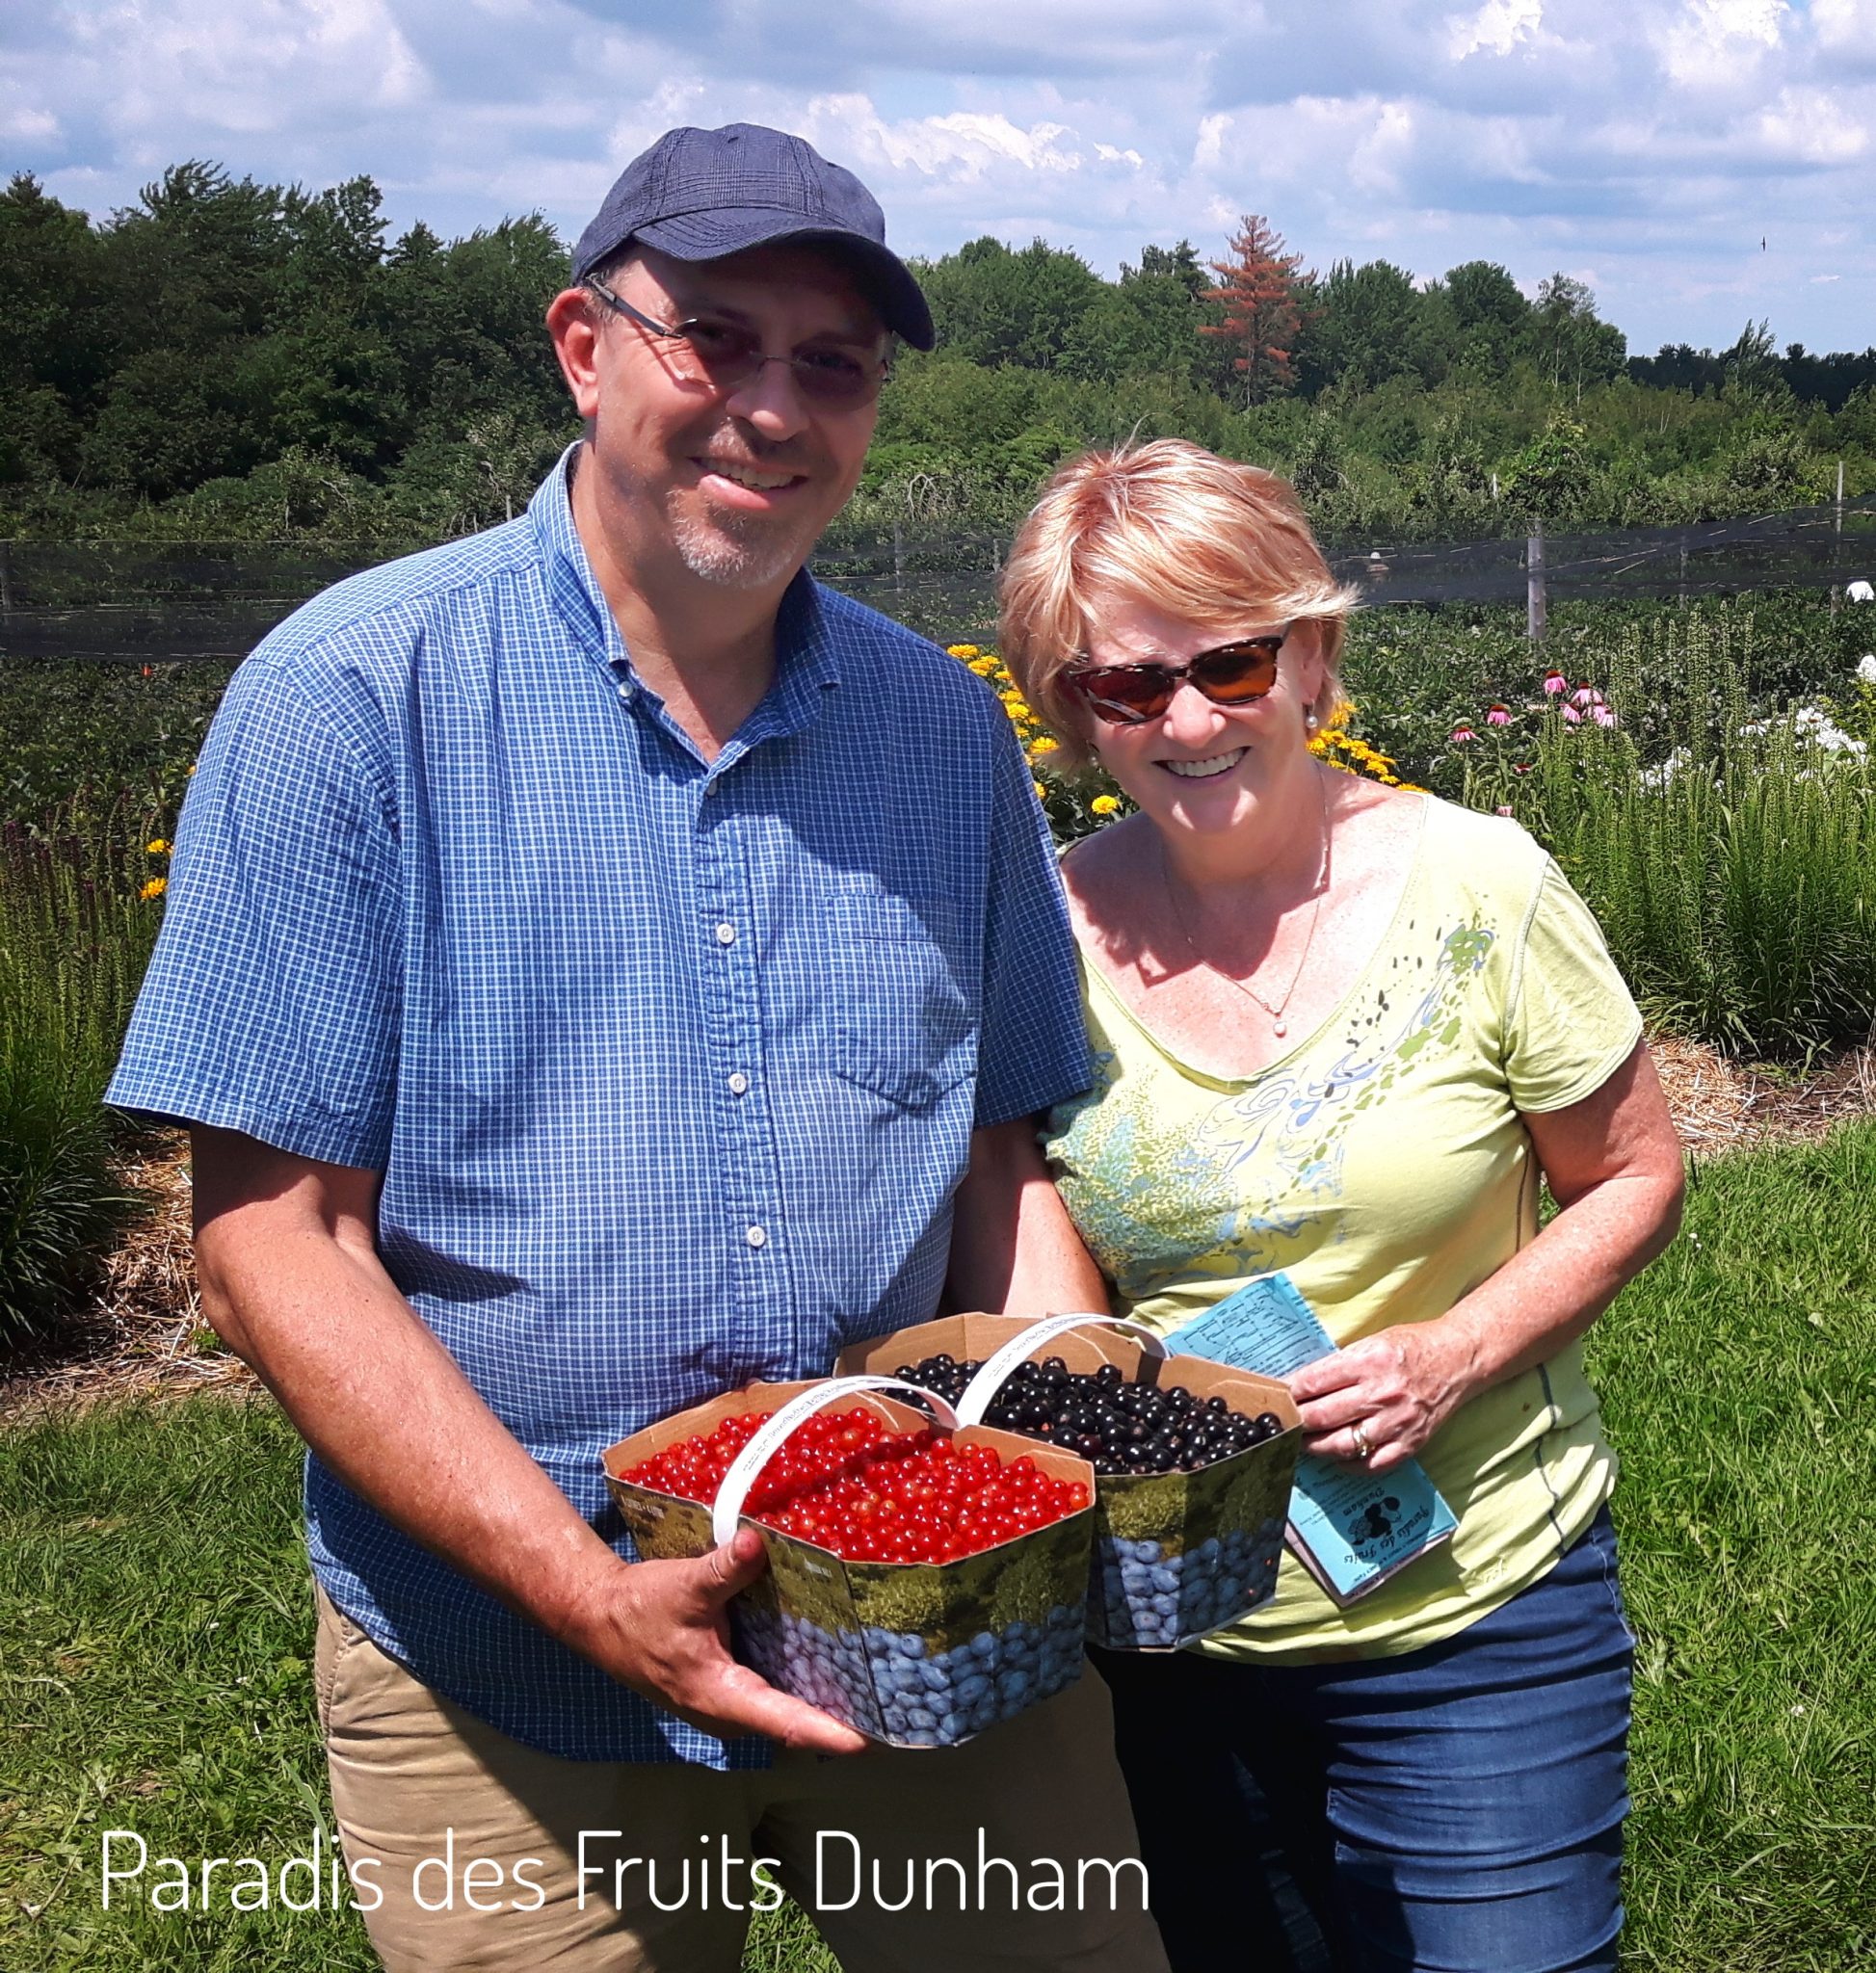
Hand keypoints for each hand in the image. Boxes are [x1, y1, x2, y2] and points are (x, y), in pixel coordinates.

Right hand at [563, 1528, 868, 1754]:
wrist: (599, 1618)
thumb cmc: (640, 1610)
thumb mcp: (683, 1586)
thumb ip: (723, 1569)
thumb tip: (755, 1542)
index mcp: (722, 1697)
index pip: (786, 1723)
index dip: (829, 1733)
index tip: (870, 1741)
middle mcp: (731, 1711)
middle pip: (796, 1723)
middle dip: (843, 1715)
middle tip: (897, 1700)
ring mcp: (730, 1703)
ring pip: (787, 1708)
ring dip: (827, 1698)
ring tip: (881, 1680)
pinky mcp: (729, 1687)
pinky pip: (776, 1691)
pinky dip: (804, 1679)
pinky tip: (836, 1656)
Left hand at [1285, 1322, 1474, 1472]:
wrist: (1459, 1359)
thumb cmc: (1412, 1347)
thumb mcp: (1372, 1342)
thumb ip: (1341, 1365)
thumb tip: (1303, 1385)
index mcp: (1369, 1361)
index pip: (1316, 1381)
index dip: (1290, 1393)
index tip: (1276, 1398)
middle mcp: (1382, 1393)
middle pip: (1324, 1415)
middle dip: (1296, 1422)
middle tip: (1282, 1425)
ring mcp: (1397, 1421)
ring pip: (1343, 1444)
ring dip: (1315, 1447)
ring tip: (1301, 1444)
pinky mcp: (1411, 1442)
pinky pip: (1373, 1464)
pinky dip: (1350, 1465)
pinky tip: (1337, 1459)